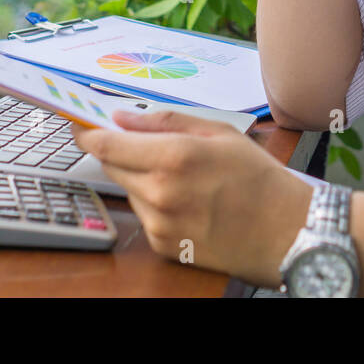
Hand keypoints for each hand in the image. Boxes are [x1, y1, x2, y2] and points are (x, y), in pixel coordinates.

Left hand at [73, 109, 312, 286]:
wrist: (285, 231)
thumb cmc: (259, 179)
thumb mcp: (219, 133)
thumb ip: (166, 121)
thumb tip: (122, 118)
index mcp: (174, 157)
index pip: (106, 144)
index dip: (86, 131)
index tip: (79, 122)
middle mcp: (160, 192)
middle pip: (111, 165)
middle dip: (119, 151)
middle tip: (141, 143)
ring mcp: (159, 223)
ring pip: (127, 189)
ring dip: (141, 177)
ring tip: (183, 176)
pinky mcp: (162, 245)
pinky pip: (143, 214)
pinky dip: (155, 202)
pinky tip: (187, 199)